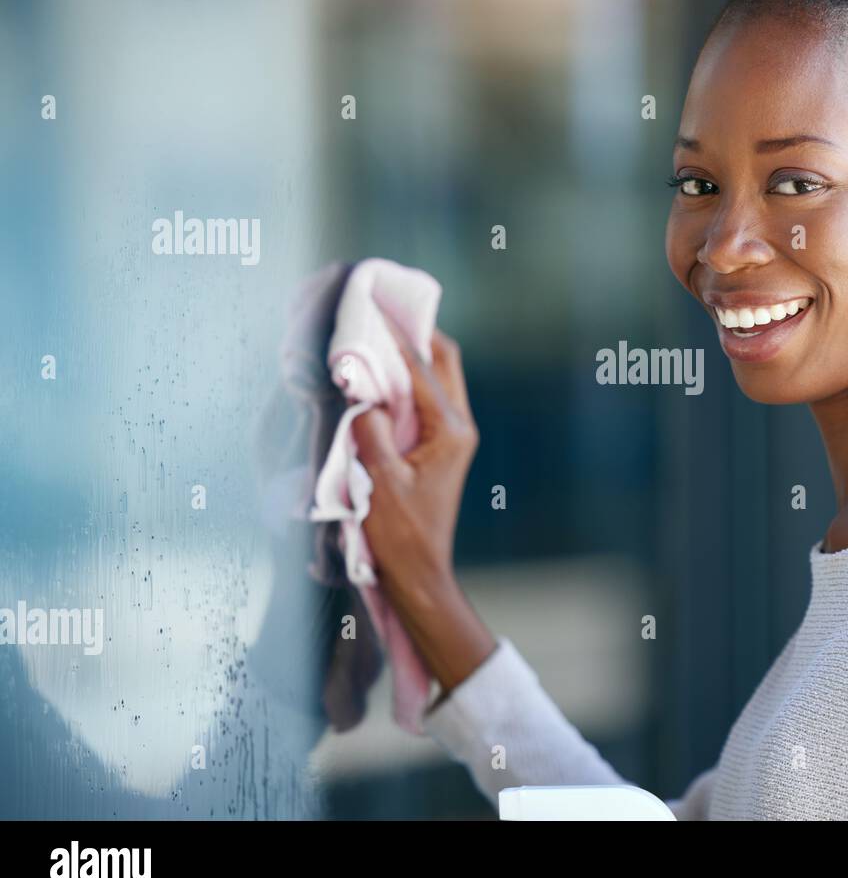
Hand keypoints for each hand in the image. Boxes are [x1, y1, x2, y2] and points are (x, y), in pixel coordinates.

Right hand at [352, 326, 494, 694]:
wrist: (419, 573)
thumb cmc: (401, 535)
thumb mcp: (380, 484)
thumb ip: (370, 436)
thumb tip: (360, 398)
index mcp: (450, 430)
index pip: (421, 368)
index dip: (394, 335)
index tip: (371, 304)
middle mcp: (457, 427)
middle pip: (442, 361)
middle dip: (415, 330)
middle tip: (383, 303)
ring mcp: (450, 436)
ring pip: (436, 378)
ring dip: (410, 352)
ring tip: (377, 328)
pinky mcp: (437, 447)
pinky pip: (423, 399)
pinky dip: (404, 379)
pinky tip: (377, 373)